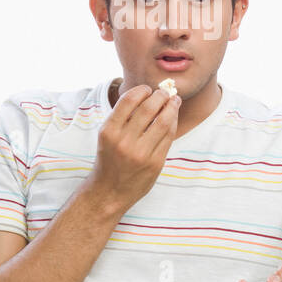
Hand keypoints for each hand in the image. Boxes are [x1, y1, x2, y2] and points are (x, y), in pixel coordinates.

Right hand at [87, 84, 179, 213]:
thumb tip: (148, 94)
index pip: (129, 100)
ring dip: (172, 107)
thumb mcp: (107, 135)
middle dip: (160, 95)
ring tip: (174, 101)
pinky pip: (169, 137)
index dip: (142, 90)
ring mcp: (141, 153)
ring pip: (164, 122)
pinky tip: (173, 118)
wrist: (108, 192)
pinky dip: (173, 123)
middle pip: (149, 108)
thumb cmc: (109, 159)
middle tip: (165, 92)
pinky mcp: (155, 163)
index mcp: (109, 131)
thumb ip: (124, 116)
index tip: (148, 89)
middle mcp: (124, 141)